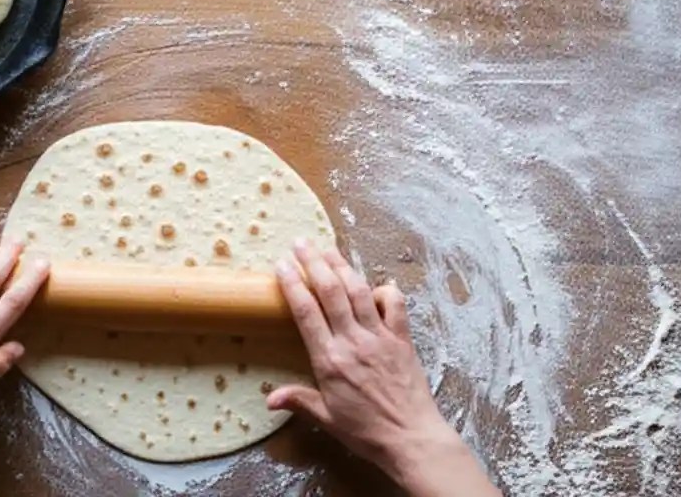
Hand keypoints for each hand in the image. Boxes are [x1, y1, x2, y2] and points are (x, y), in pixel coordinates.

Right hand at [269, 242, 497, 496]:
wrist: (411, 438)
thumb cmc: (367, 432)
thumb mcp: (327, 418)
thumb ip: (299, 400)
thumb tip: (269, 399)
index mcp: (330, 360)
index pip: (306, 312)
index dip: (293, 285)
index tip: (282, 265)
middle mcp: (354, 342)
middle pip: (331, 292)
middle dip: (314, 263)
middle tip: (301, 242)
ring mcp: (380, 337)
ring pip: (358, 291)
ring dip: (342, 266)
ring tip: (328, 249)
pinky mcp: (402, 340)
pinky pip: (395, 305)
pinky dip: (386, 290)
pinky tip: (376, 282)